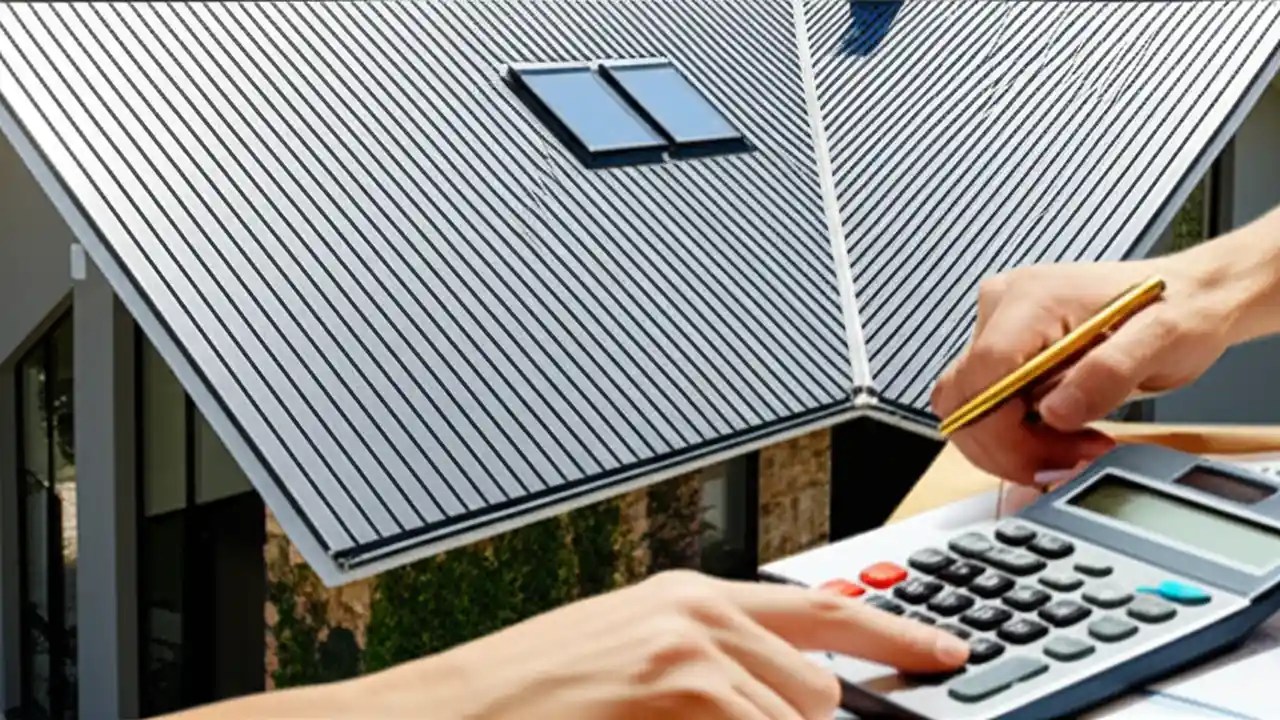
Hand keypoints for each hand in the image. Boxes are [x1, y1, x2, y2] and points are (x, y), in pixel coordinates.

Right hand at [350, 570, 969, 719]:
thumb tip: (779, 691)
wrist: (453, 714)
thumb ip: (712, 660)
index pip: (823, 609)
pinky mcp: (689, 694)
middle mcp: (701, 615)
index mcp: (689, 597)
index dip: (897, 633)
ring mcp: (695, 657)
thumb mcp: (631, 654)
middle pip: (817, 691)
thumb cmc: (532, 694)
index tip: (945, 652)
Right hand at [932, 256, 1233, 483]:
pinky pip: (990, 406)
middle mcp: (1002, 310)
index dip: (1002, 431)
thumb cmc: (1179, 309)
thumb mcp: (1162, 341)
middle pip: (962, 400)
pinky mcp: (1008, 352)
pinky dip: (1021, 434)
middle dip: (1006, 446)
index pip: (979, 377)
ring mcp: (1000, 330)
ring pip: (972, 410)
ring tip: (1076, 445)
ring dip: (1016, 445)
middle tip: (1065, 460)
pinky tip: (1065, 431)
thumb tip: (1054, 412)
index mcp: (1030, 300)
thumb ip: (1107, 374)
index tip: (1048, 457)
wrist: (1190, 298)